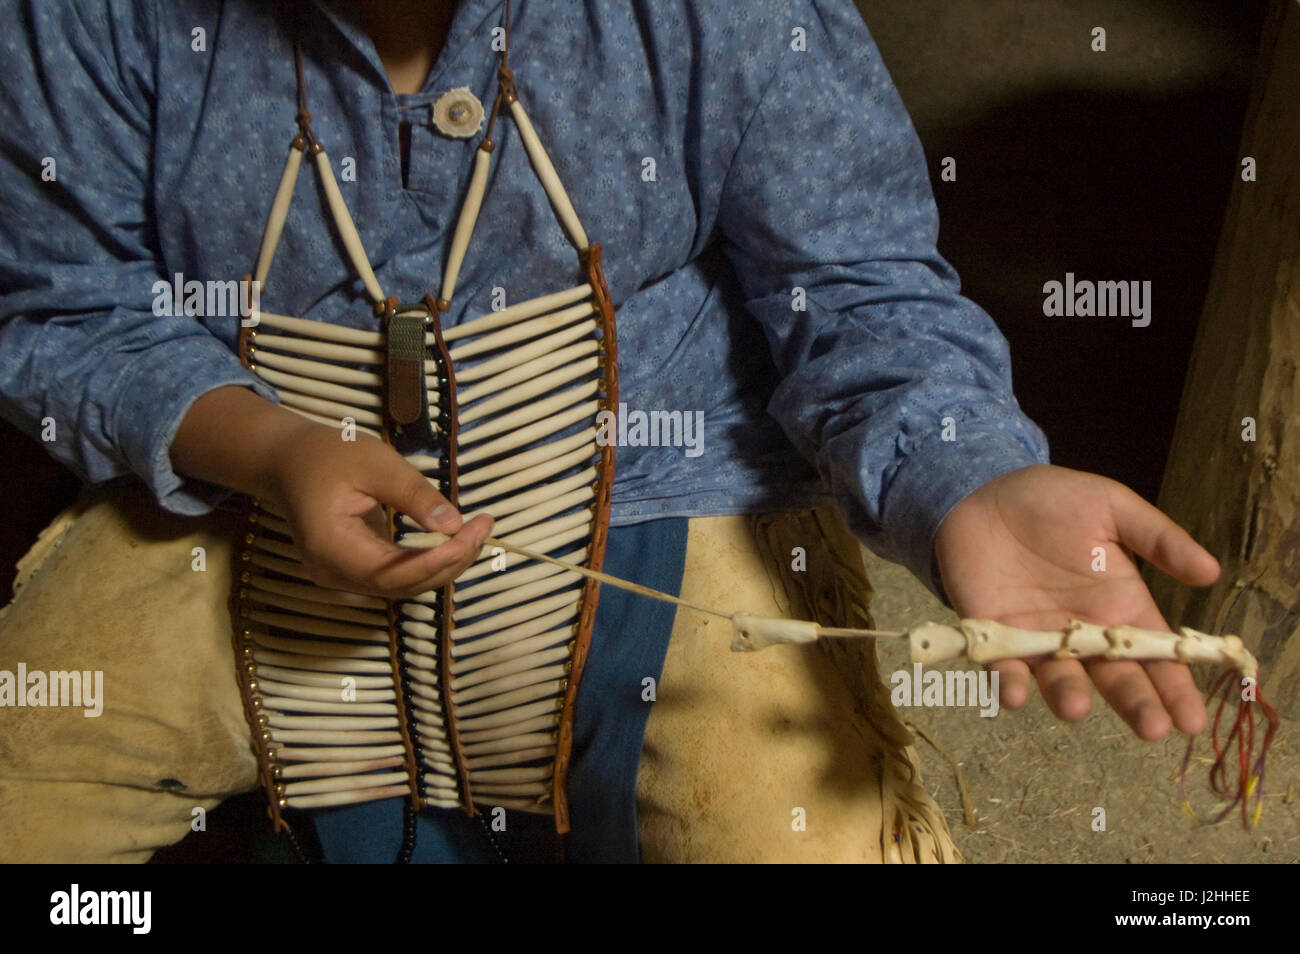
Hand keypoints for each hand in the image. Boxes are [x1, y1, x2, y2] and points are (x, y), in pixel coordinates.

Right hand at [266, 420, 492, 598]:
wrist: (289, 462)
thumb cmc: (328, 456)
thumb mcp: (375, 463)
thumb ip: (414, 495)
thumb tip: (454, 524)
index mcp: (330, 546)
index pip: (392, 573)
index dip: (437, 561)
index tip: (473, 534)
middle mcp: (333, 573)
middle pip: (402, 585)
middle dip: (450, 562)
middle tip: (484, 527)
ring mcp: (341, 577)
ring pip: (404, 586)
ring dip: (445, 565)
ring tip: (476, 532)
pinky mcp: (354, 572)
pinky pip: (398, 577)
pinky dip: (429, 562)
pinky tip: (455, 541)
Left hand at [932, 463, 1219, 739]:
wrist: (985, 491)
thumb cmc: (1055, 500)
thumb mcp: (1112, 508)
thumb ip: (1158, 539)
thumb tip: (1212, 572)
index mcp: (1121, 607)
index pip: (1156, 658)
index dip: (1175, 689)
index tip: (1192, 722)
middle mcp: (1084, 634)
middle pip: (1116, 679)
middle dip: (1135, 705)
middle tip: (1152, 729)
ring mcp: (1038, 640)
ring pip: (1059, 681)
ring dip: (1068, 697)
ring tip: (1077, 708)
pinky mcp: (992, 637)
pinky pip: (1002, 669)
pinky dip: (1008, 684)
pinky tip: (1015, 695)